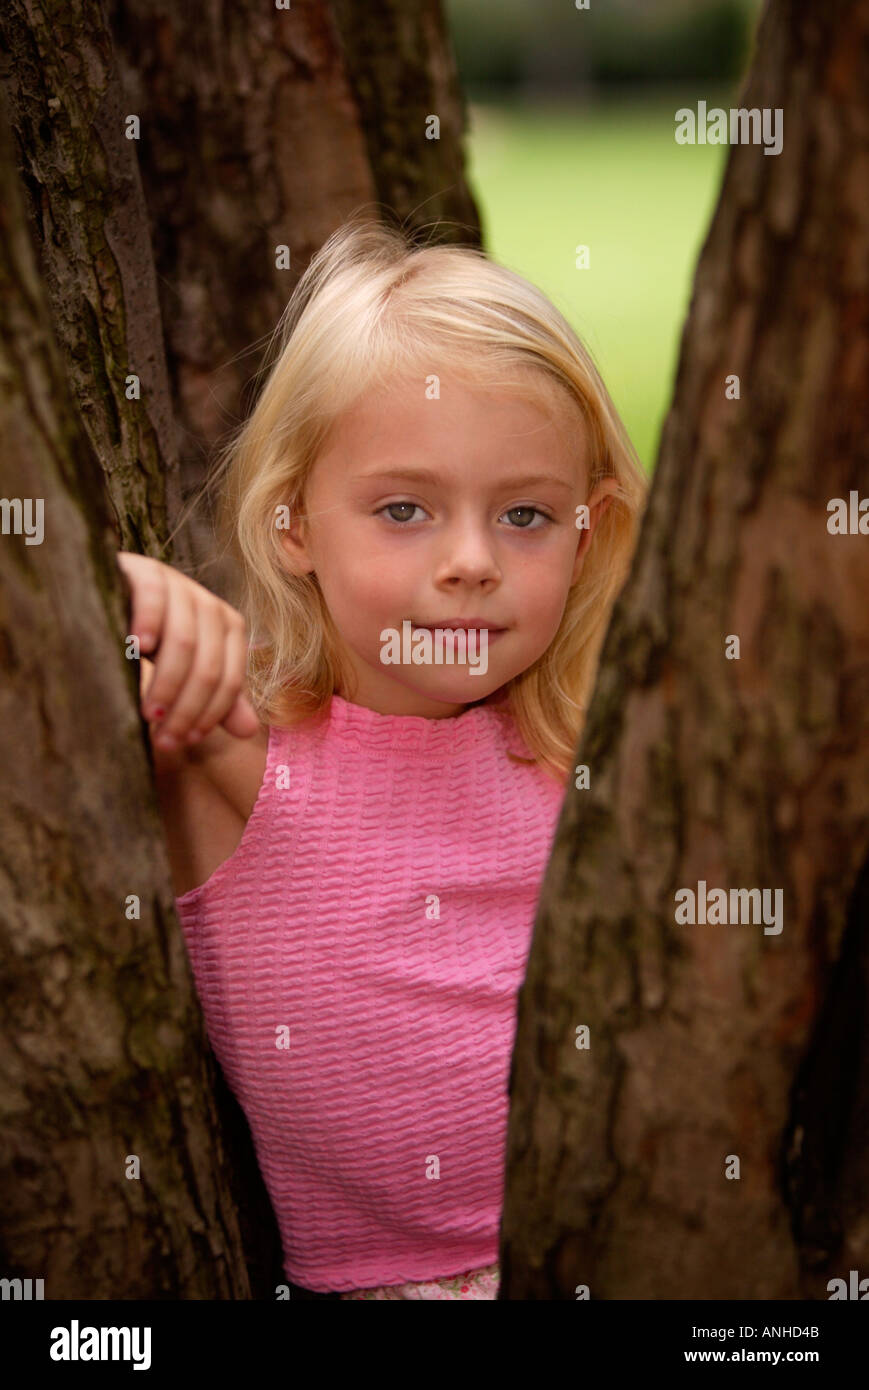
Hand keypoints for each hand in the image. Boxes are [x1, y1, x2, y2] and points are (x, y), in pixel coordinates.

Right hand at [116, 551, 260, 749]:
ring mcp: (179, 585)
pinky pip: (153, 597)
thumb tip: (248, 731)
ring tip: (148, 713)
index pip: (230, 680)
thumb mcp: (185, 672)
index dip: (210, 715)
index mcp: (229, 628)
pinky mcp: (146, 570)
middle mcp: (210, 605)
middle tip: (164, 739)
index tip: (185, 740)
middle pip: (208, 666)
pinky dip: (147, 623)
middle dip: (187, 709)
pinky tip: (134, 648)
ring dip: (167, 683)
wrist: (110, 596)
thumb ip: (217, 698)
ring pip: (184, 641)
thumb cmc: (153, 642)